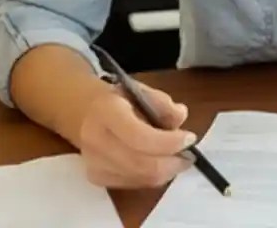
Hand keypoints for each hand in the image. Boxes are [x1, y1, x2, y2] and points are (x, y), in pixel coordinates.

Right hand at [75, 81, 196, 188]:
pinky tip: (160, 164)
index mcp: (106, 112)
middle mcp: (96, 140)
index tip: (190, 138)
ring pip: (140, 178)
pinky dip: (152, 177)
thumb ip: (163, 103)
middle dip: (172, 162)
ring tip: (178, 158)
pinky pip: (134, 184)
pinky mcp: (97, 178)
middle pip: (141, 164)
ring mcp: (94, 163)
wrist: (86, 113)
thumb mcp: (141, 91)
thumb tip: (180, 117)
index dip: (169, 142)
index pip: (139, 137)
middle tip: (188, 154)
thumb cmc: (119, 101)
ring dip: (166, 171)